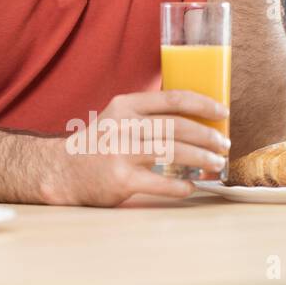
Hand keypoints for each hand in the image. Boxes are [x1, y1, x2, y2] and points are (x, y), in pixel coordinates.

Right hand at [45, 91, 231, 206]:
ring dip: (202, 158)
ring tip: (216, 164)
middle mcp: (123, 126)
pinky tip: (191, 186)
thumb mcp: (117, 118)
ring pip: (173, 151)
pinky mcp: (121, 179)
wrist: (62, 170)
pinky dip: (182, 185)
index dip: (203, 104)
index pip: (172, 98)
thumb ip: (147, 115)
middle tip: (223, 144)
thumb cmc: (98, 145)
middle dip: (208, 136)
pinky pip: (162, 182)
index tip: (223, 112)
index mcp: (125, 106)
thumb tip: (195, 118)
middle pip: (177, 126)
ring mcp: (121, 153)